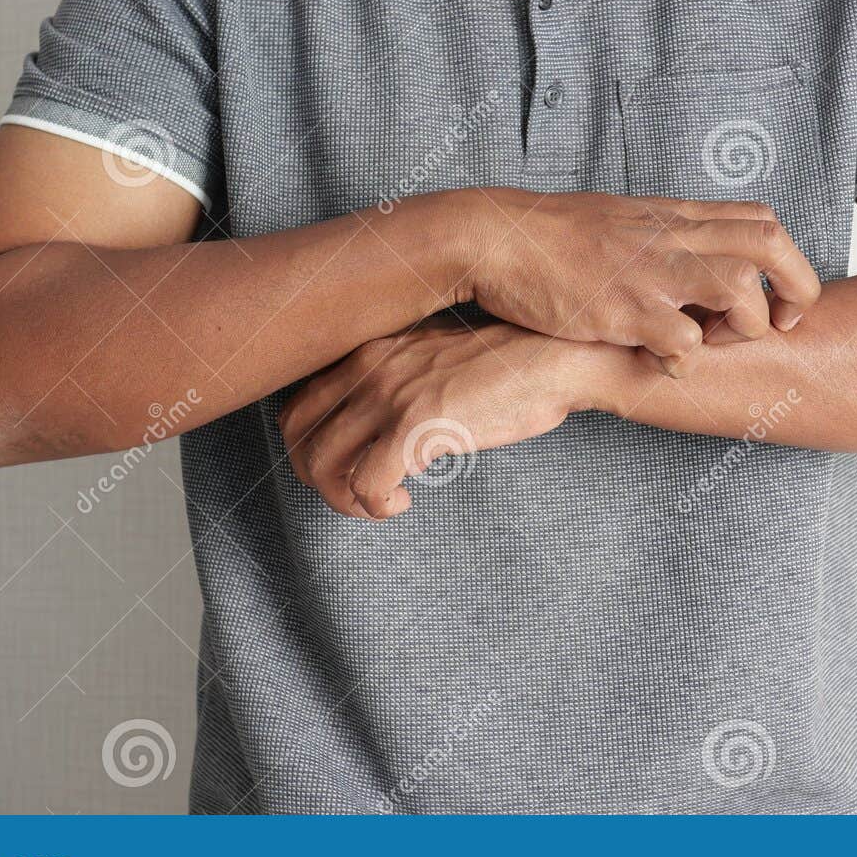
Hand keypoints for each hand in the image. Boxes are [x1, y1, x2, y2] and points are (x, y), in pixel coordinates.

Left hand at [278, 319, 604, 519]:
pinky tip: (402, 506)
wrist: (560, 360)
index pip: (300, 401)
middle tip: (354, 494)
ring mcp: (389, 395)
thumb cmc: (511, 366)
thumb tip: (377, 426)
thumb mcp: (436, 361)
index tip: (345, 467)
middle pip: (296, 433)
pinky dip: (376, 507)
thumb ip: (399, 382)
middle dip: (316, 476)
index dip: (310, 446)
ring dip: (344, 499)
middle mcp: (370, 366)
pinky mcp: (416, 428)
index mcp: (371, 349)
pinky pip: (364, 485)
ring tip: (381, 504)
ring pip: (320, 463)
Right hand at [460, 188, 820, 374]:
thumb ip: (665, 235)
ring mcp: (650, 273)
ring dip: (741, 326)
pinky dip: (684, 361)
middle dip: (796, 290)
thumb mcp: (622, 220)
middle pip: (772, 246)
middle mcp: (672, 237)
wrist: (498, 239)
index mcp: (675, 216)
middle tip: (781, 326)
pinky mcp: (623, 309)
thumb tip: (697, 254)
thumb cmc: (552, 237)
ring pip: (739, 288)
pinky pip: (684, 341)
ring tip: (710, 342)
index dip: (789, 262)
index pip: (764, 220)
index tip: (779, 299)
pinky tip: (660, 363)